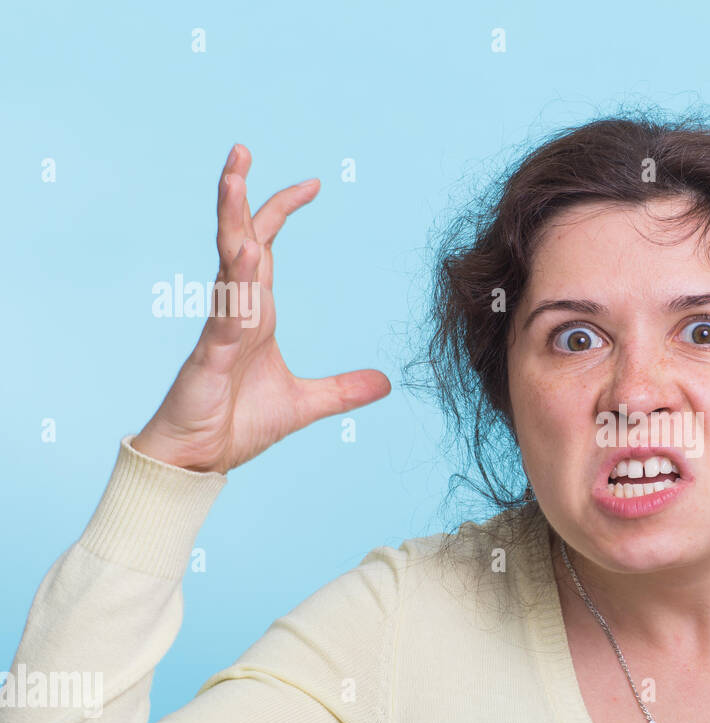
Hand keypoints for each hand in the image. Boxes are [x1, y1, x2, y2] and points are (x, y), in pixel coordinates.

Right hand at [132, 144, 390, 472]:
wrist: (199, 460)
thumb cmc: (236, 424)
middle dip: (239, 195)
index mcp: (255, 313)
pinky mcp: (209, 356)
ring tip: (233, 181)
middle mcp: (235, 310)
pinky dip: (235, 287)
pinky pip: (224, 315)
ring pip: (225, 265)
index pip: (264, 248)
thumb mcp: (305, 405)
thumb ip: (343, 391)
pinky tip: (244, 259)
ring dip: (230, 223)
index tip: (312, 183)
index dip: (281, 212)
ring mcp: (219, 329)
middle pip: (236, 239)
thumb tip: (385, 382)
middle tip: (242, 150)